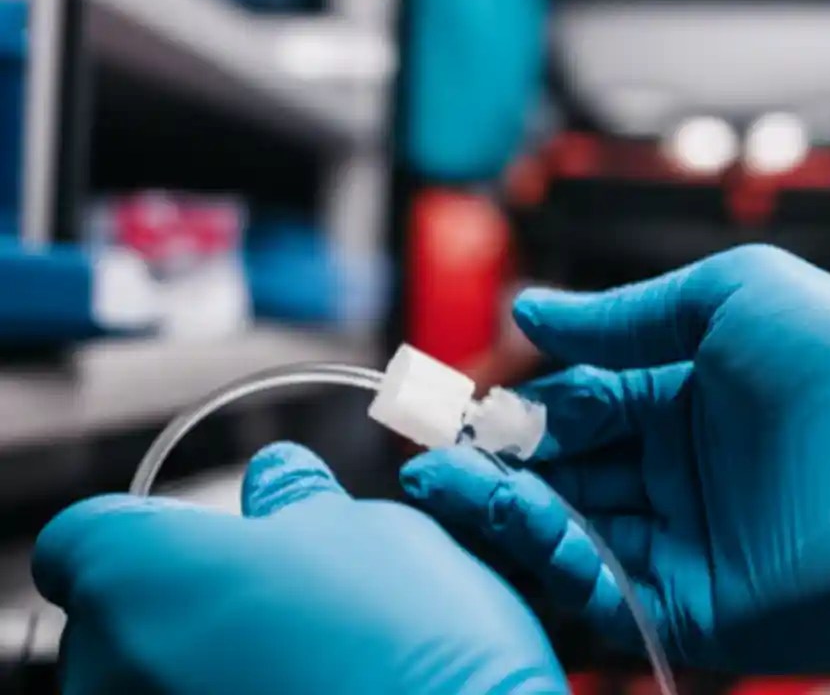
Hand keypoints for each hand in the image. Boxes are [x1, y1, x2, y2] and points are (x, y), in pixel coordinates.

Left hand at [34, 443, 566, 694]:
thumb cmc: (416, 656)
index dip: (154, 532)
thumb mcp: (377, 539)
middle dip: (194, 605)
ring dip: (214, 670)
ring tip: (315, 675)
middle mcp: (108, 669)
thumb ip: (303, 504)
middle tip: (290, 609)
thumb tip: (281, 481)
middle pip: (122, 620)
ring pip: (156, 685)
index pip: (87, 537)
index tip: (214, 544)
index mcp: (139, 578)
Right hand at [401, 245, 829, 685]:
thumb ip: (625, 314)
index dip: (518, 402)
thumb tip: (530, 308)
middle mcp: (679, 469)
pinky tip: (516, 530)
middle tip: (436, 455)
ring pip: (571, 534)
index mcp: (685, 394)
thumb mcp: (735, 296)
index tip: (460, 399)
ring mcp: (687, 539)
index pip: (577, 401)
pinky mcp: (698, 606)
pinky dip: (556, 568)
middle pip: (561, 473)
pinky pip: (607, 594)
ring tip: (455, 487)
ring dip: (508, 513)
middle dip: (496, 464)